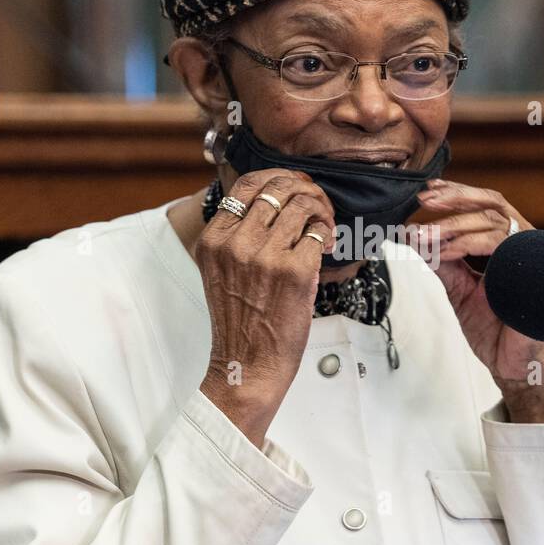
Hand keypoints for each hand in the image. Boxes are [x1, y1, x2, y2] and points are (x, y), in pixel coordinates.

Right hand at [194, 169, 335, 446]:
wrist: (246, 365)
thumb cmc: (239, 321)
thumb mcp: (221, 271)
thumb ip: (237, 236)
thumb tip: (274, 202)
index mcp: (214, 239)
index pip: (246, 185)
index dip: (276, 179)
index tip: (293, 187)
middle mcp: (236, 242)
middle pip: (278, 188)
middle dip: (304, 190)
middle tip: (317, 204)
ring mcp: (266, 255)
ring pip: (302, 205)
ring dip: (320, 209)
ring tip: (325, 224)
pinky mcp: (296, 270)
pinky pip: (318, 233)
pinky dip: (329, 233)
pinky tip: (329, 244)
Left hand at [412, 179, 543, 421]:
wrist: (513, 365)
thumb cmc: (496, 331)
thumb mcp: (459, 290)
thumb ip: (443, 263)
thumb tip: (414, 239)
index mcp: (506, 246)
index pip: (484, 206)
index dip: (457, 194)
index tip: (427, 194)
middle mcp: (521, 245)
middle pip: (491, 204)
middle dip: (455, 199)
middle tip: (425, 201)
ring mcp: (530, 256)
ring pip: (493, 221)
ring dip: (452, 225)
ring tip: (422, 235)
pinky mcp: (533, 271)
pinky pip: (500, 245)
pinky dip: (468, 244)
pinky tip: (445, 251)